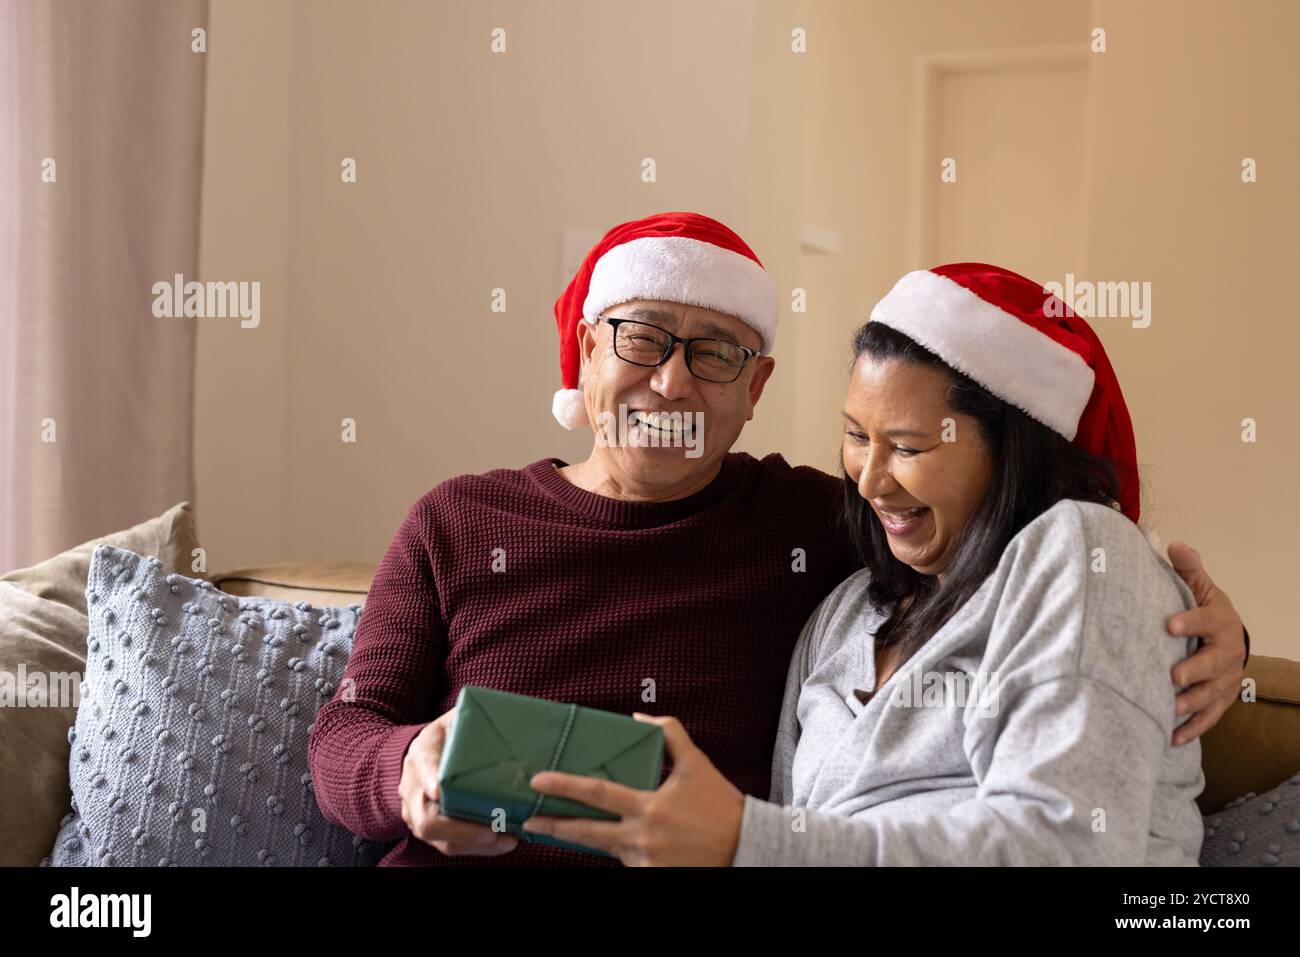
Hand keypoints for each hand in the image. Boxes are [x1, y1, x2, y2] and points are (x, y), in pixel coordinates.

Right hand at [398, 707, 518, 855]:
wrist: (416, 758)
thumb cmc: (442, 738)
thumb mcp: (450, 721)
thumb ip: (467, 719)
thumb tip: (499, 716)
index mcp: (420, 755)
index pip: (423, 766)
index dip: (430, 779)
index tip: (440, 790)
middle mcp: (413, 789)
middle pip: (427, 818)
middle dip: (461, 828)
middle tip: (493, 827)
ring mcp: (417, 814)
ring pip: (439, 837)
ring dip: (473, 842)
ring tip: (506, 839)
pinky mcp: (429, 830)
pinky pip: (449, 845)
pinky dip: (475, 847)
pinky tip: (501, 842)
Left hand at [522, 713, 744, 865]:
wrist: (747, 848)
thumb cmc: (721, 805)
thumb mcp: (697, 764)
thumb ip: (669, 734)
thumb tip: (638, 718)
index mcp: (649, 806)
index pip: (596, 793)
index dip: (563, 786)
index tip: (537, 782)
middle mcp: (642, 837)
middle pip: (585, 833)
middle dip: (553, 827)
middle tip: (529, 821)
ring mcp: (644, 862)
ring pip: (608, 849)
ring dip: (597, 838)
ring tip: (582, 827)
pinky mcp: (651, 878)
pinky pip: (628, 863)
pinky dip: (626, 851)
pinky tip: (635, 843)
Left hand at [1165, 541, 1246, 746]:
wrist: (1227, 638)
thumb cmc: (1203, 610)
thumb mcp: (1199, 588)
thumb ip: (1188, 570)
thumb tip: (1175, 544)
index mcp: (1221, 621)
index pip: (1207, 620)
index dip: (1191, 622)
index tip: (1169, 626)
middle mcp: (1228, 652)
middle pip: (1215, 663)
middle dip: (1195, 670)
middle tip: (1173, 676)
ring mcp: (1227, 679)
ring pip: (1213, 693)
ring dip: (1193, 703)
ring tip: (1170, 710)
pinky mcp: (1221, 700)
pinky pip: (1210, 717)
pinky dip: (1193, 729)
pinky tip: (1173, 738)